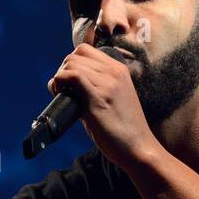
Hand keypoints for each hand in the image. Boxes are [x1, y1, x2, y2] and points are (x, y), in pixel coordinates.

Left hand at [46, 42, 161, 168]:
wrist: (138, 148)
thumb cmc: (123, 130)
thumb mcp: (113, 99)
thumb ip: (95, 88)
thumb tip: (67, 86)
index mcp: (119, 70)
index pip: (86, 50)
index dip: (71, 63)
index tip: (68, 81)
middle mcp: (114, 73)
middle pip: (76, 55)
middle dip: (63, 70)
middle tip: (62, 90)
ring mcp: (108, 84)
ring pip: (71, 64)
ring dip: (59, 78)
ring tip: (61, 94)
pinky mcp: (98, 99)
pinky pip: (73, 76)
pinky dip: (60, 82)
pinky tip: (60, 95)